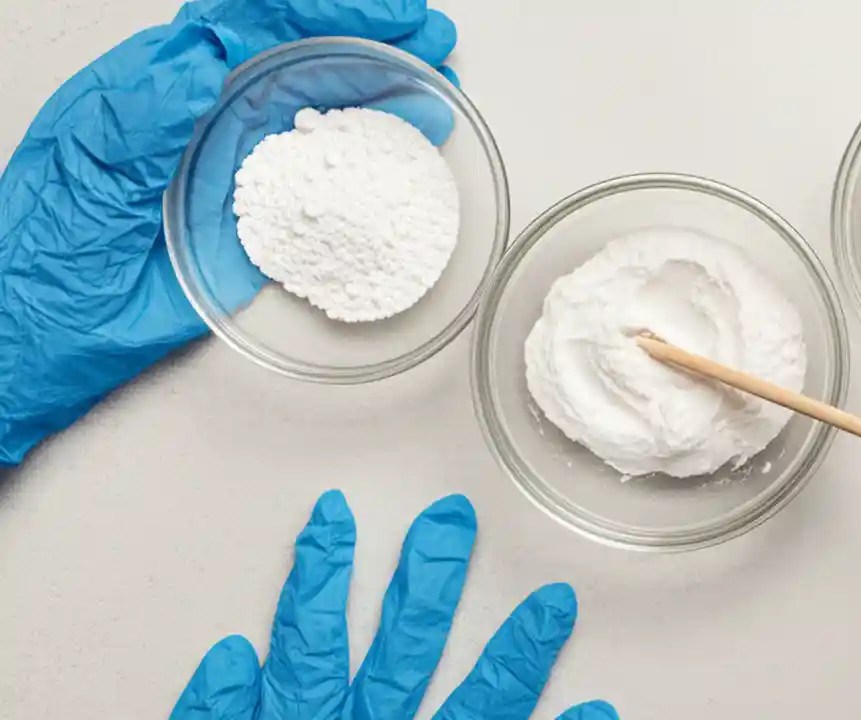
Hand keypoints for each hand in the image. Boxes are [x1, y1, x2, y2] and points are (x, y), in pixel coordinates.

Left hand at [0, 0, 457, 464]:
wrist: (43, 339)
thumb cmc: (45, 257)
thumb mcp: (85, 177)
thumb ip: (139, 118)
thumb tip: (197, 63)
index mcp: (162, 84)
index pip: (253, 17)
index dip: (327, 8)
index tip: (389, 17)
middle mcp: (206, 111)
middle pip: (300, 53)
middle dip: (373, 41)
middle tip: (433, 46)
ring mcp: (236, 159)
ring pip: (320, 106)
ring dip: (382, 91)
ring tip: (436, 91)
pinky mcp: (258, 210)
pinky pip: (321, 172)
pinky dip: (369, 154)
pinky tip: (408, 147)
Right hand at [171, 492, 616, 719]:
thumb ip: (215, 719)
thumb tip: (232, 654)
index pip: (310, 638)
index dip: (320, 573)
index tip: (336, 514)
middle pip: (403, 649)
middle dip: (429, 583)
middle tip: (455, 521)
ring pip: (473, 702)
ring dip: (515, 650)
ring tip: (556, 604)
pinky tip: (600, 709)